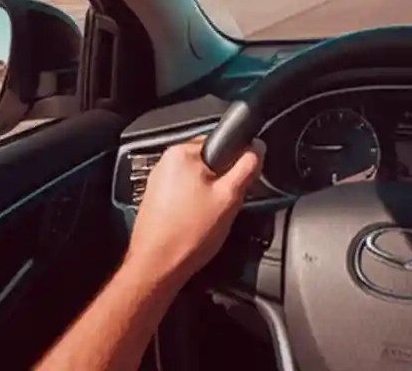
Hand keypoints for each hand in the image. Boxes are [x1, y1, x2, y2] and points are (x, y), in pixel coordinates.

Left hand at [126, 137, 261, 284]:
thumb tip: (256, 149)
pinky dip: (193, 208)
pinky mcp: (155, 200)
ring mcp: (158, 182)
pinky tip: (194, 225)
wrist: (157, 267)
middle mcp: (165, 163)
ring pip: (197, 182)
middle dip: (220, 184)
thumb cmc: (187, 235)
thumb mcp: (229, 198)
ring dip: (207, 197)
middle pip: (209, 164)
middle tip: (221, 207)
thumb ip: (246, 168)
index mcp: (181, 153)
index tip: (236, 186)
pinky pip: (184, 196)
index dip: (235, 165)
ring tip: (205, 220)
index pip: (220, 143)